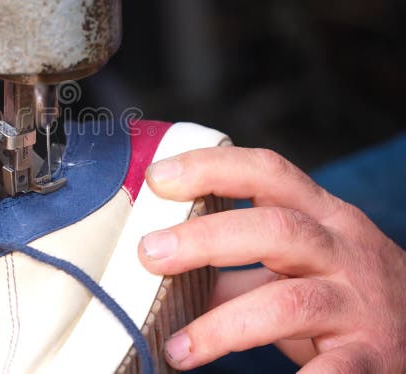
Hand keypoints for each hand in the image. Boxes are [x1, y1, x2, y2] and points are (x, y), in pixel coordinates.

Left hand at [138, 147, 405, 371]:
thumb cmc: (341, 293)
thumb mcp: (295, 265)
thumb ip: (234, 267)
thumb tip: (159, 268)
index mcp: (322, 215)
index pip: (268, 172)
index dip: (210, 168)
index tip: (156, 178)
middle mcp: (345, 250)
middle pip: (276, 229)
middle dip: (206, 238)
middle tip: (149, 253)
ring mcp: (361, 304)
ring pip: (291, 302)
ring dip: (223, 325)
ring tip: (178, 348)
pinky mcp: (372, 357)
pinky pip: (332, 369)